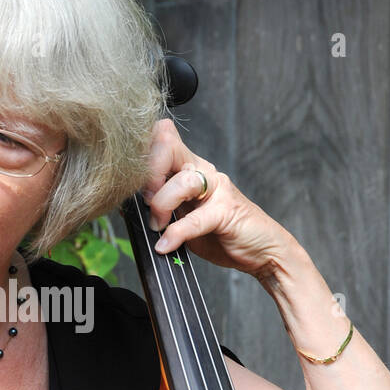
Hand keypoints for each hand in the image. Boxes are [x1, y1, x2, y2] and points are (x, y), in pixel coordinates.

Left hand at [140, 115, 294, 278]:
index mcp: (191, 168)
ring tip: (158, 226)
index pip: (162, 139)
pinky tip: (166, 245)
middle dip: (149, 172)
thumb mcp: (184, 215)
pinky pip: (194, 219)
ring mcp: (218, 190)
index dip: (142, 154)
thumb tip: (127, 203)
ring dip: (161, 206)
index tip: (131, 182)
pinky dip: (175, 234)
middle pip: (168, 147)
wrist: (263, 250)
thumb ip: (162, 204)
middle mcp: (204, 172)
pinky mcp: (226, 212)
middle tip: (145, 200)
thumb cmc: (222, 233)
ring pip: (181, 181)